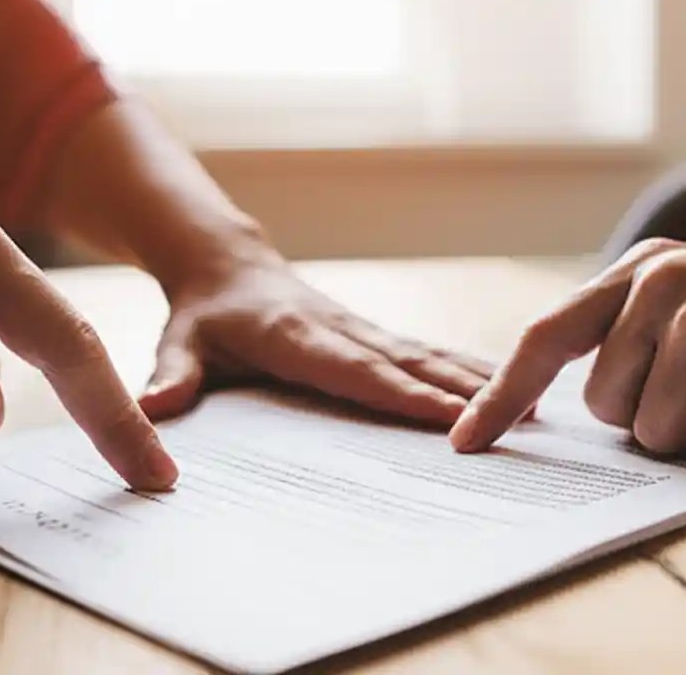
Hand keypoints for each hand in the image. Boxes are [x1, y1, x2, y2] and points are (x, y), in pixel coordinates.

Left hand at [137, 262, 493, 425]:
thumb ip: (172, 377)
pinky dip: (469, 372)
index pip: (357, 371)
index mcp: (297, 337)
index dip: (402, 394)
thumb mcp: (180, 343)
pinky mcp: (376, 334)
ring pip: (429, 357)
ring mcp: (365, 329)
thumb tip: (151, 412)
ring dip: (481, 382)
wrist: (226, 264)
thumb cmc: (205, 313)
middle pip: (410, 364)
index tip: (449, 417)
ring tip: (534, 411)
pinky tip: (508, 390)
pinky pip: (426, 354)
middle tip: (520, 420)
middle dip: (465, 393)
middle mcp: (342, 329)